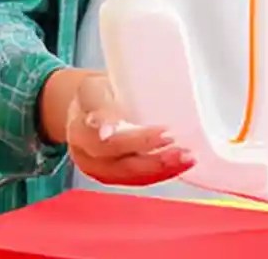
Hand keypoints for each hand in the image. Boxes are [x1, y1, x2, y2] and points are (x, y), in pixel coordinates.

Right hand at [63, 73, 194, 185]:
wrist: (87, 106)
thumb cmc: (95, 93)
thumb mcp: (93, 89)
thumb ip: (100, 106)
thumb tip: (105, 128)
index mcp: (79, 132)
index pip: (108, 142)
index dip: (137, 140)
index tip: (165, 132)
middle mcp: (87, 158)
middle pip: (123, 164)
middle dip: (156, 159)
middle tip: (182, 148)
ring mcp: (101, 171)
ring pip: (134, 176)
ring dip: (163, 169)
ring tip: (188, 158)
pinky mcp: (115, 177)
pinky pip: (139, 180)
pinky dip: (162, 173)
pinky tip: (181, 164)